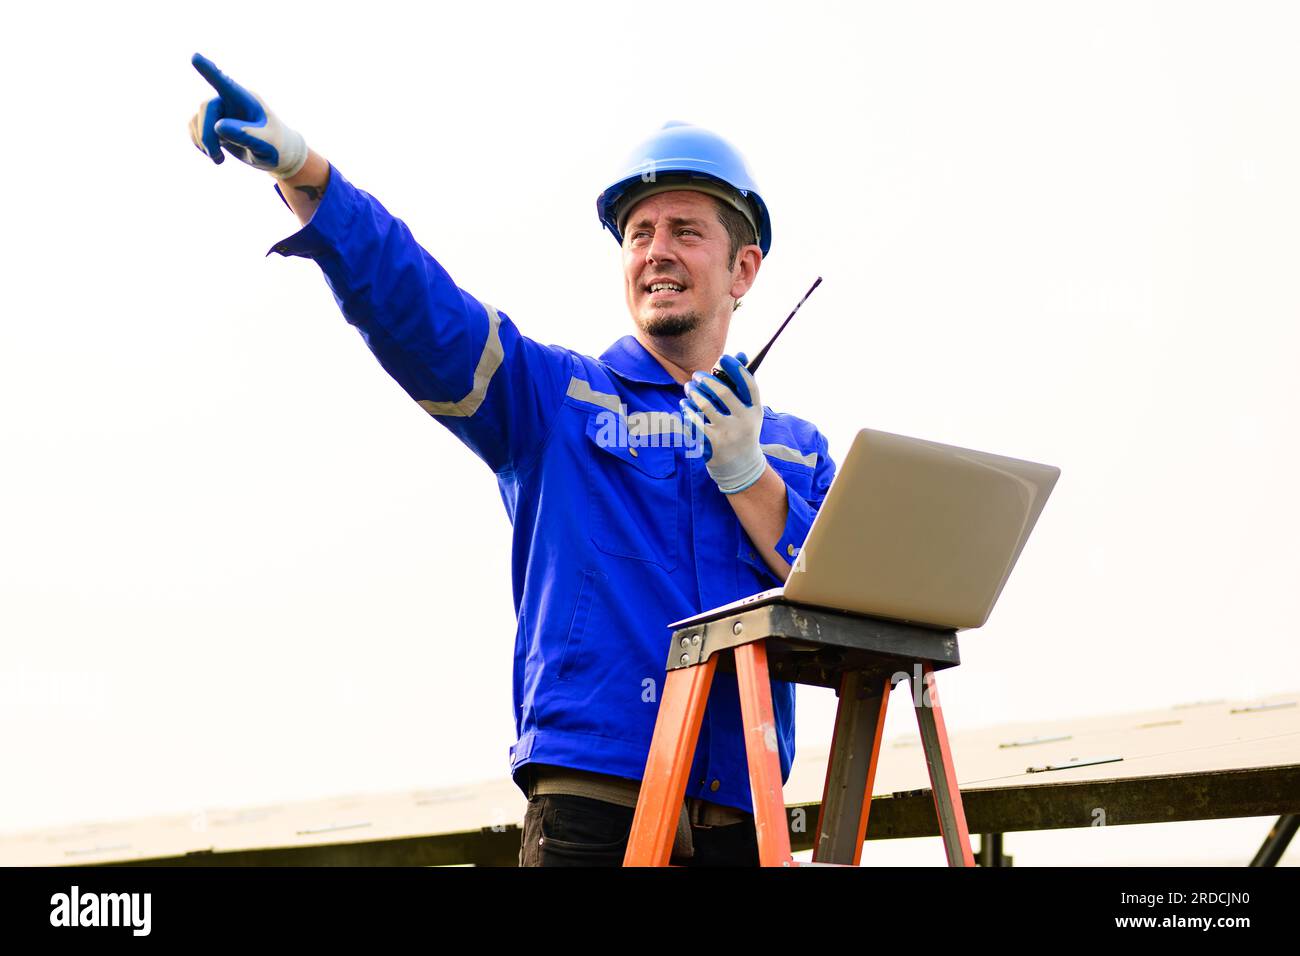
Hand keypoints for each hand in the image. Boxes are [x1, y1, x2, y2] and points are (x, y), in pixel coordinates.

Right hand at [188, 53, 307, 178]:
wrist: (278, 155)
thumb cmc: (276, 147)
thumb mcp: (266, 145)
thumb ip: (246, 135)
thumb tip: (218, 126)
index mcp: (247, 101)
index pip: (226, 83)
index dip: (210, 71)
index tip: (195, 57)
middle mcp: (231, 101)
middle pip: (207, 108)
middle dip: (206, 134)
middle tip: (215, 157)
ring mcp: (221, 110)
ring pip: (197, 119)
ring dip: (202, 142)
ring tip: (218, 159)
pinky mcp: (213, 121)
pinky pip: (193, 127)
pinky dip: (198, 142)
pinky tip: (213, 154)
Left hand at [680, 352, 766, 493]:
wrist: (741, 468)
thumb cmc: (742, 431)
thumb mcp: (748, 411)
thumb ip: (742, 386)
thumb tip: (740, 354)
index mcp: (754, 410)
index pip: (748, 384)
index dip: (736, 368)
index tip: (724, 358)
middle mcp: (744, 421)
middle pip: (724, 392)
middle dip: (706, 380)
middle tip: (697, 375)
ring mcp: (728, 433)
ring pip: (705, 405)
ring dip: (694, 393)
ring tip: (689, 388)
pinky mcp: (712, 444)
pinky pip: (694, 421)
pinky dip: (687, 410)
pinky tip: (684, 405)